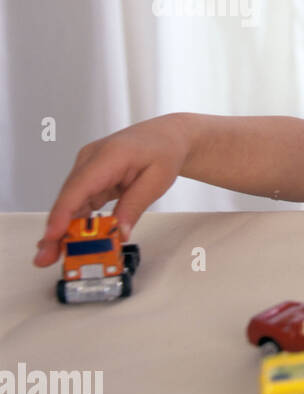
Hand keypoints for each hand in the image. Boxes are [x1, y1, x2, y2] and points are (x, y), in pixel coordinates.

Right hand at [33, 115, 191, 266]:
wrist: (167, 136)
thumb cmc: (164, 151)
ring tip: (53, 255)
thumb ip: (134, 207)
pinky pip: (80, 203)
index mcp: (109, 155)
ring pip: (71, 203)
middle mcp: (90, 160)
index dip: (63, 214)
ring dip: (62, 230)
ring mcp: (87, 168)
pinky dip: (76, 222)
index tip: (52, 235)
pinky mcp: (90, 178)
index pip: (79, 188)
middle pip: (68, 199)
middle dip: (56, 230)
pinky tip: (68, 241)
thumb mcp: (156, 181)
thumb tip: (119, 233)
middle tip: (46, 257)